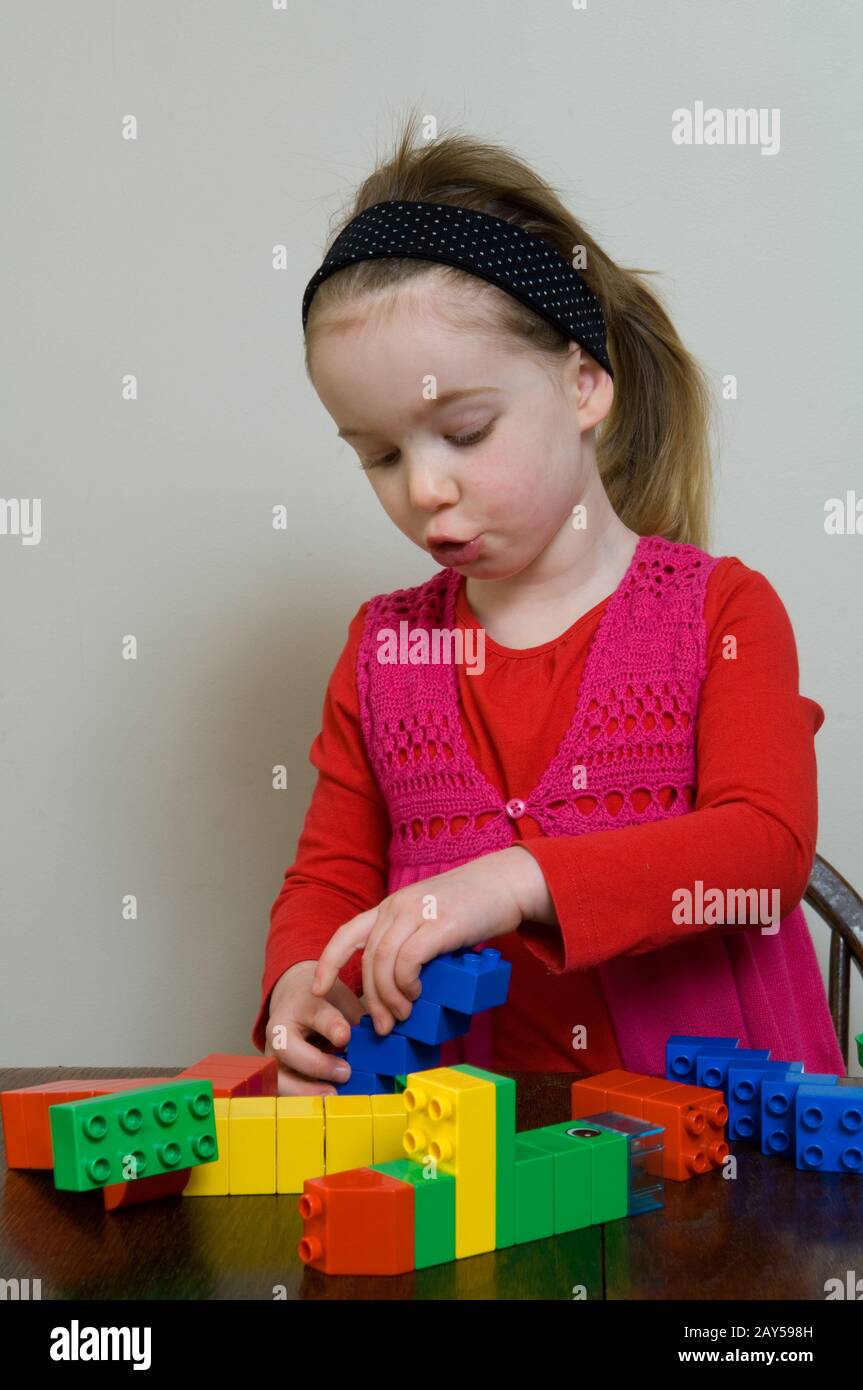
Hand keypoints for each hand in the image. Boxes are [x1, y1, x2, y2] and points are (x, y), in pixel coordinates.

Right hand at [264, 960, 365, 1094]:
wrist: (292, 1004)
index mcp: (301, 1004)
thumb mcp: (340, 1000)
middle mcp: (279, 1030)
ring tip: (332, 1095)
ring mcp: (272, 1055)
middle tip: (345, 1073)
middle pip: (286, 1048)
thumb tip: (378, 1037)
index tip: (346, 1037)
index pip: (316, 1014)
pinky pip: (281, 1092)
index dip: (332, 1026)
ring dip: (303, 1090)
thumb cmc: (322, 1003)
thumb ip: (356, 1018)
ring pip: (278, 1077)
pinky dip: (300, 1100)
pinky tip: (322, 1104)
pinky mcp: (273, 1075)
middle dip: (316, 1064)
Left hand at [309, 847, 545, 1033]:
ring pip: (383, 963)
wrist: (506, 884)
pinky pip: (407, 961)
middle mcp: (397, 907)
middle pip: (368, 960)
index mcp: (391, 907)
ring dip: (388, 998)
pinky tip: (417, 995)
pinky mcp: (437, 924)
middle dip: (370, 999)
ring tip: (401, 1016)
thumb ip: (412, 945)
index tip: (319, 990)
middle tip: (381, 1026)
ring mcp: (416, 913)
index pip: (347, 934)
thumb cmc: (473, 908)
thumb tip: (401, 989)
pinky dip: (406, 984)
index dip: (328, 963)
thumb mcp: (431, 921)